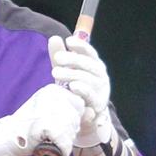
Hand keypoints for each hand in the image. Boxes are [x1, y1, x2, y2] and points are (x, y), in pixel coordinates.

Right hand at [0, 84, 82, 155]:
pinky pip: (65, 140)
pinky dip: (63, 149)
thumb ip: (70, 110)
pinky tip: (58, 151)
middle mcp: (52, 96)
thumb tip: (93, 112)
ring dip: (67, 140)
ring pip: (72, 128)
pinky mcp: (47, 124)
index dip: (73, 118)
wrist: (7, 137)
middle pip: (76, 116)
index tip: (58, 125)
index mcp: (53, 90)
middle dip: (71, 130)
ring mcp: (49, 109)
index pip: (78, 103)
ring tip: (53, 142)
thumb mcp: (48, 111)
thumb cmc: (28, 126)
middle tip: (56, 136)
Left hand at [49, 34, 115, 148]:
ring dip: (72, 74)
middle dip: (72, 60)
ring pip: (88, 79)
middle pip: (89, 64)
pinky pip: (92, 96)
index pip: (89, 52)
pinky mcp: (99, 104)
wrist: (84, 116)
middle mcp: (101, 76)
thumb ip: (60, 56)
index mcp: (95, 65)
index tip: (68, 41)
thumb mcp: (66, 71)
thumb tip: (54, 38)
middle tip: (57, 58)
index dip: (80, 46)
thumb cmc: (75, 90)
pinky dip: (83, 91)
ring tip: (56, 72)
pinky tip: (73, 86)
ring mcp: (102, 90)